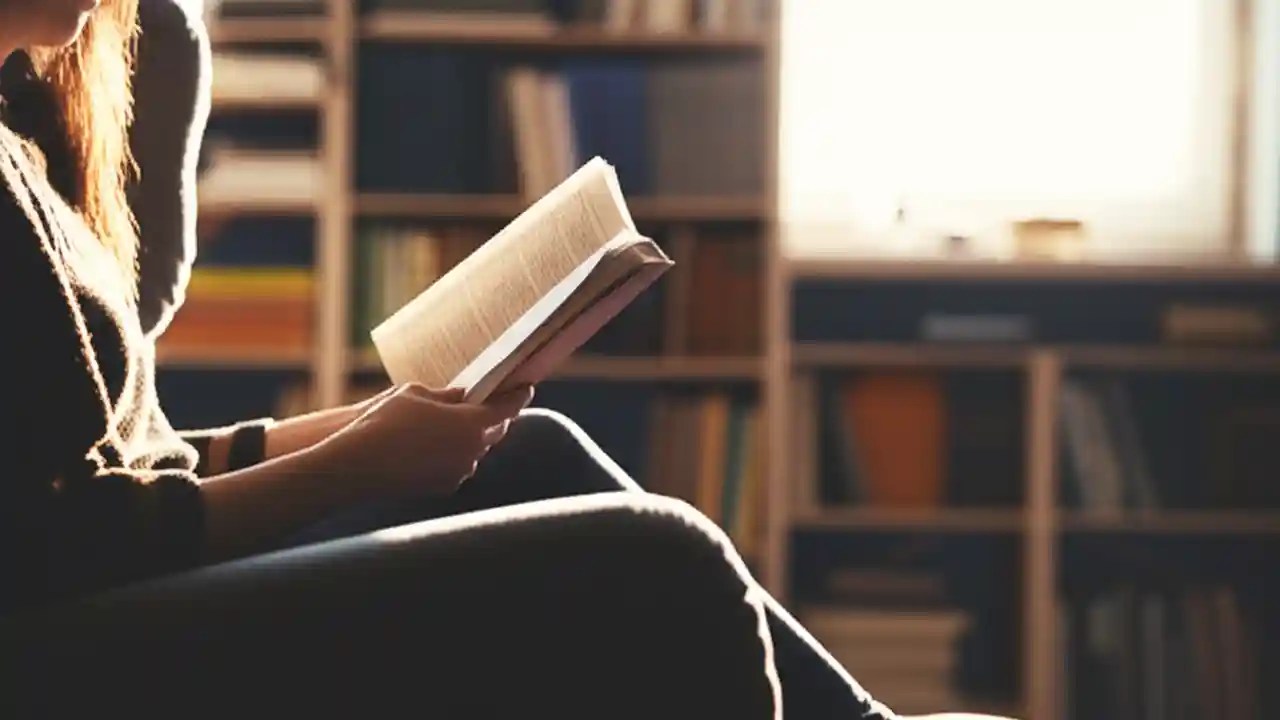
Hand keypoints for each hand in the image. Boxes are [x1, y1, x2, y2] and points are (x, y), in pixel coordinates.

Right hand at [316, 383, 534, 498]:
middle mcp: (472, 450)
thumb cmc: (385, 421)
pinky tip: (440, 446)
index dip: (518, 396)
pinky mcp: (446, 486)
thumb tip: (462, 397)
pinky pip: (459, 466)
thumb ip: (446, 396)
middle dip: (496, 416)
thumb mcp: (416, 394)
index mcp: (471, 423)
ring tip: (460, 423)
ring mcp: (460, 471)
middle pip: (496, 431)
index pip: (507, 409)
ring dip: (473, 437)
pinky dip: (456, 454)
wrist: (358, 464)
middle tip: (494, 403)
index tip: (526, 388)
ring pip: (476, 450)